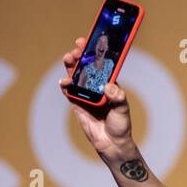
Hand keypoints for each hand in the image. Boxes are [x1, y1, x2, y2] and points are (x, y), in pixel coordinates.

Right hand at [58, 36, 134, 160]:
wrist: (111, 144)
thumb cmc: (121, 125)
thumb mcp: (123, 110)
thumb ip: (118, 98)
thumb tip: (109, 86)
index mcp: (110, 84)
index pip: (103, 65)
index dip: (96, 53)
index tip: (92, 43)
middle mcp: (97, 87)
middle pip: (87, 68)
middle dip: (82, 56)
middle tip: (78, 48)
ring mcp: (86, 95)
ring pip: (76, 77)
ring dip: (71, 67)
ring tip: (69, 59)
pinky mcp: (77, 104)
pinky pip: (69, 92)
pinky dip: (65, 85)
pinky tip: (64, 81)